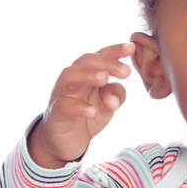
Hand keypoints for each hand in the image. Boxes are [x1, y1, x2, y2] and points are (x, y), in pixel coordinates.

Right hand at [27, 41, 133, 167]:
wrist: (67, 139)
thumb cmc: (89, 113)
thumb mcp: (109, 103)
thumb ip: (116, 94)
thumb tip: (112, 97)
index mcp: (88, 72)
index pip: (100, 56)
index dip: (115, 50)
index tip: (132, 48)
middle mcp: (73, 78)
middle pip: (85, 61)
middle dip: (106, 63)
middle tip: (126, 71)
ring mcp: (61, 94)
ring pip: (69, 77)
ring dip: (87, 75)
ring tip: (105, 79)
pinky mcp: (55, 112)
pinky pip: (63, 105)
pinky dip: (78, 107)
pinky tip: (92, 111)